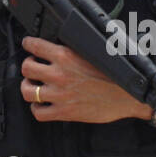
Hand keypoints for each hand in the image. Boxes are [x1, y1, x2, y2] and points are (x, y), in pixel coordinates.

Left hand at [19, 36, 145, 124]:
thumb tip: (62, 43)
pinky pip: (38, 113)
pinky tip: (42, 105)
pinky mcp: (64, 112)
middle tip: (33, 68)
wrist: (129, 96)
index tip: (28, 45)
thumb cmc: (114, 75)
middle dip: (28, 67)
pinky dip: (37, 109)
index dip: (28, 44)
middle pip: (26, 68)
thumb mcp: (92, 52)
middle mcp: (59, 74)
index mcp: (66, 56)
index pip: (35, 45)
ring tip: (34, 87)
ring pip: (27, 91)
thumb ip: (74, 49)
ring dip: (28, 88)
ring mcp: (60, 94)